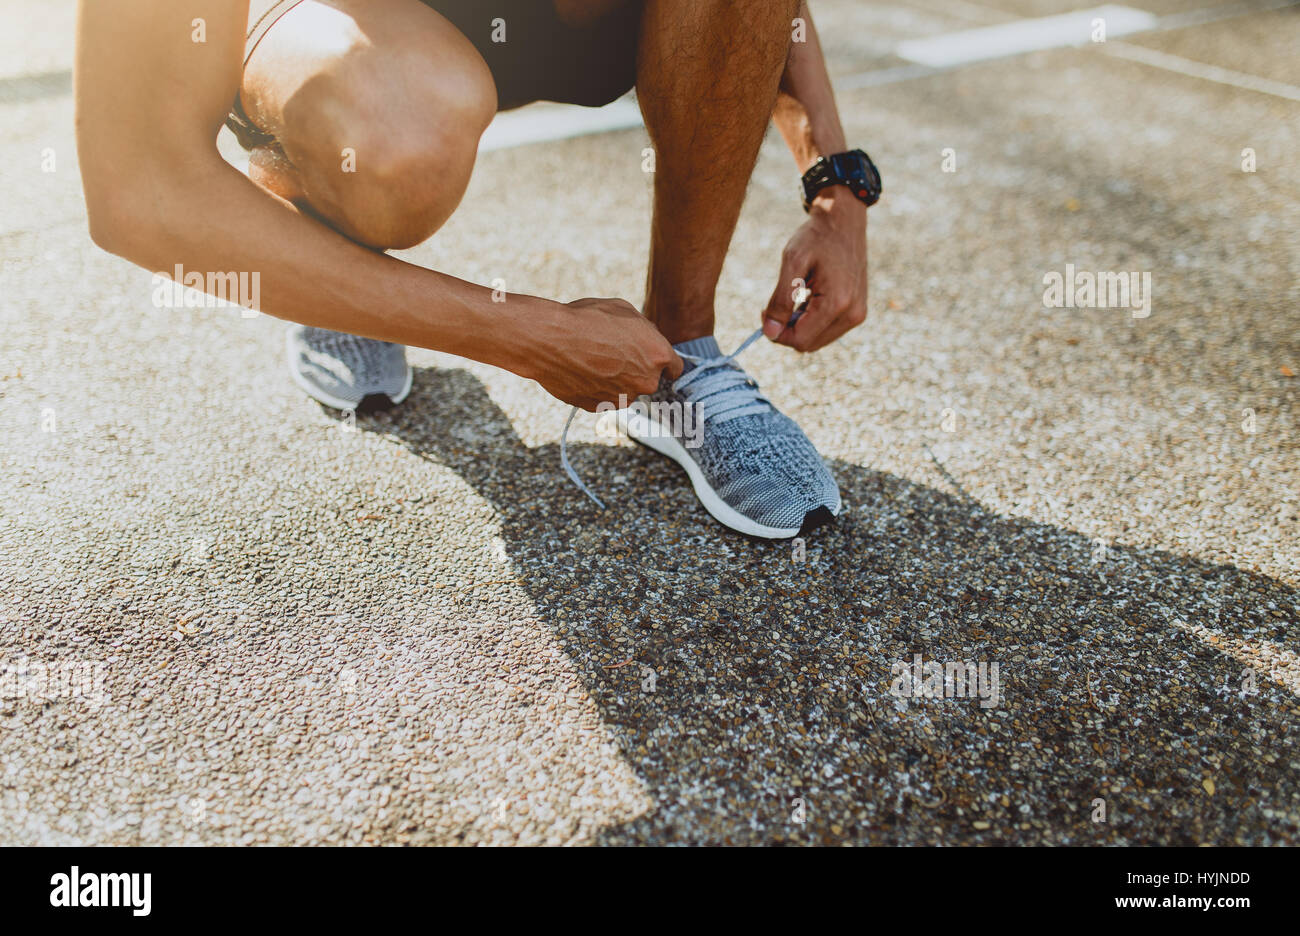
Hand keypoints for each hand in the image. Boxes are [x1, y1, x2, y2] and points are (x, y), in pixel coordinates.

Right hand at [527, 298, 682, 410]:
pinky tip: (581, 370)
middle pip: (648, 380)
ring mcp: (622, 398)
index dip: (664, 363)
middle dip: (636, 369)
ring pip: (625, 391)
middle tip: (613, 352)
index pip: (675, 368)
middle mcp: (645, 382)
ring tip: (592, 359)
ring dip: (616, 380)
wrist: (550, 339)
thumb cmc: (587, 319)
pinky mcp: (598, 407)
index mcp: (658, 355)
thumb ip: (644, 330)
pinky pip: (603, 398)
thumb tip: (647, 339)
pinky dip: (596, 388)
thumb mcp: (623, 310)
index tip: (655, 361)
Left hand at [762, 187, 867, 351]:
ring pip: (816, 341)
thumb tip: (769, 333)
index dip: (776, 332)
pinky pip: (827, 331)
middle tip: (776, 305)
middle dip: (787, 331)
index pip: (799, 340)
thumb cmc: (816, 237)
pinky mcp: (857, 312)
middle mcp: (852, 314)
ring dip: (799, 326)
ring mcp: (857, 315)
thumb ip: (780, 300)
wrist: (844, 222)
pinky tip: (808, 297)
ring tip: (796, 296)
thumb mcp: (792, 263)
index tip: (764, 312)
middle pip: (808, 345)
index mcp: (837, 304)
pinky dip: (811, 321)